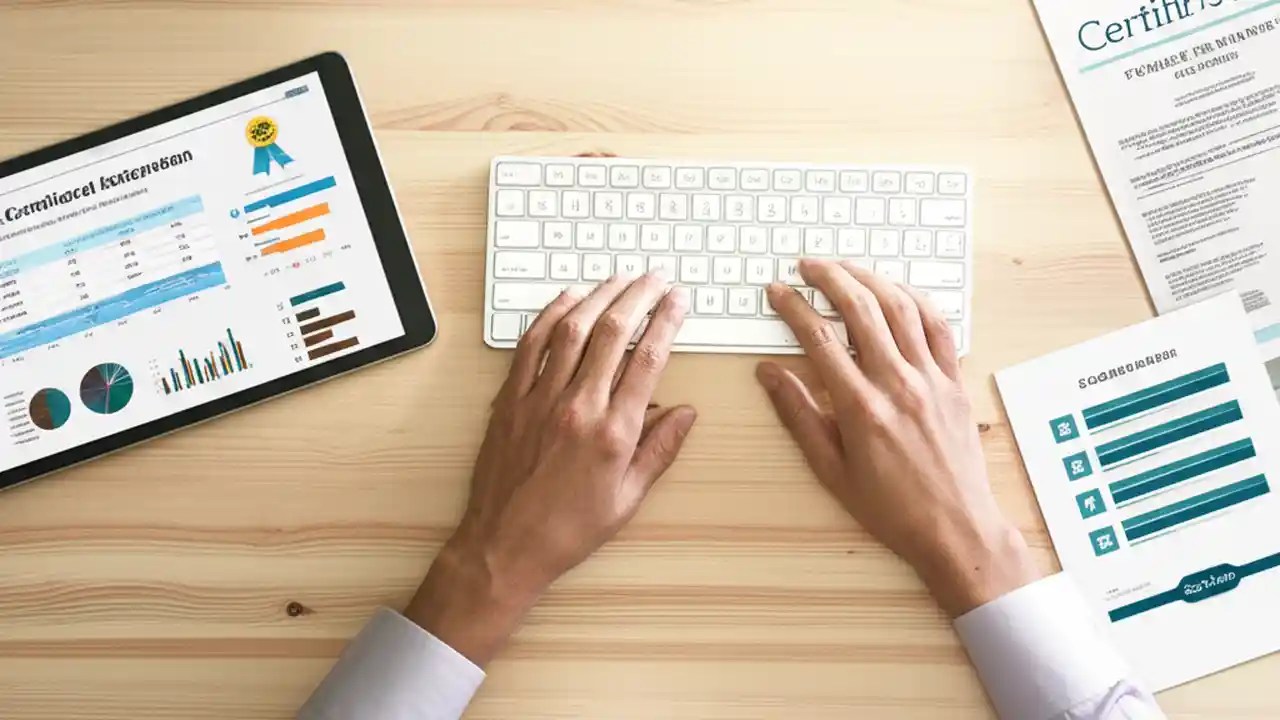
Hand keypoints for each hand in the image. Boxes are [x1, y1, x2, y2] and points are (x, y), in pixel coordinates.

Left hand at [407, 273, 696, 664]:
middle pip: (614, 331)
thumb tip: (685, 414)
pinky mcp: (510, 400)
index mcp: (614, 433)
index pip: (649, 359)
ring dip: (600, 295)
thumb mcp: (628, 499)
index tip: (679, 301)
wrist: (504, 547)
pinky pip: (531, 345)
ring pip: (573, 328)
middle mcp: (578, 407)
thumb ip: (659, 451)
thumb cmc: (566, 530)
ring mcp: (540, 400)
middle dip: (640, 295)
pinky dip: (551, 316)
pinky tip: (568, 300)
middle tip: (656, 278)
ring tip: (620, 278)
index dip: (668, 321)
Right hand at [756, 260, 1038, 615]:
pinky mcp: (954, 382)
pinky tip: (898, 291)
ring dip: (870, 279)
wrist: (956, 529)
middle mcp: (897, 384)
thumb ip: (799, 416)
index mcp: (860, 408)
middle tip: (807, 266)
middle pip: (860, 310)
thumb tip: (769, 374)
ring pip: (901, 308)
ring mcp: (931, 379)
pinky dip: (917, 300)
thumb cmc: (891, 508)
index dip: (793, 309)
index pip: (819, 339)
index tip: (777, 293)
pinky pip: (938, 327)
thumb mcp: (831, 470)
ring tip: (846, 268)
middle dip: (829, 278)